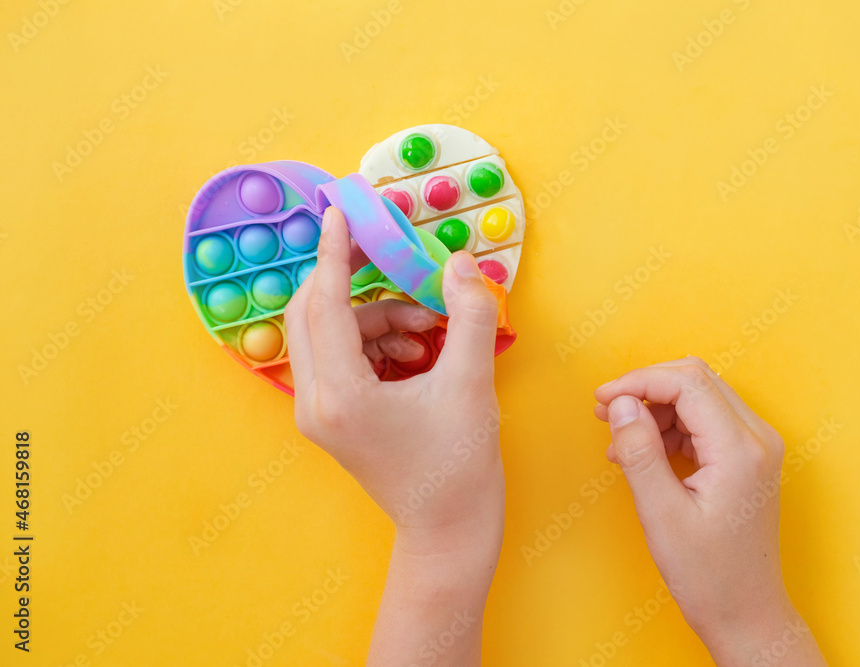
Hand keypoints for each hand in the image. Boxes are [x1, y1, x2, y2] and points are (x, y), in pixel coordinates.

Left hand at [285, 207, 503, 665]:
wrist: (448, 533)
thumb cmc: (460, 467)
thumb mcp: (471, 383)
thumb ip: (467, 315)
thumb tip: (458, 263)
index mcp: (339, 394)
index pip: (326, 304)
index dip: (336, 253)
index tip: (340, 212)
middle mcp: (314, 402)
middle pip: (313, 313)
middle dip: (359, 284)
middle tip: (400, 266)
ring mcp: (318, 413)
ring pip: (332, 334)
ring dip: (378, 317)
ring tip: (431, 332)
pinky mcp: (332, 418)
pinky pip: (343, 357)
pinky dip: (378, 343)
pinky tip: (420, 354)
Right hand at [594, 358, 824, 665]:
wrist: (747, 613)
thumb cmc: (709, 576)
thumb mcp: (662, 514)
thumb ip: (640, 452)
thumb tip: (621, 404)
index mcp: (740, 449)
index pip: (687, 383)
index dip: (639, 382)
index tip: (603, 400)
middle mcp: (757, 438)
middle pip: (696, 380)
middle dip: (646, 388)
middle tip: (606, 411)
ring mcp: (757, 447)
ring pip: (700, 396)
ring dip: (657, 408)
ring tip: (621, 440)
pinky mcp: (748, 458)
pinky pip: (706, 420)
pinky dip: (672, 426)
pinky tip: (644, 452)